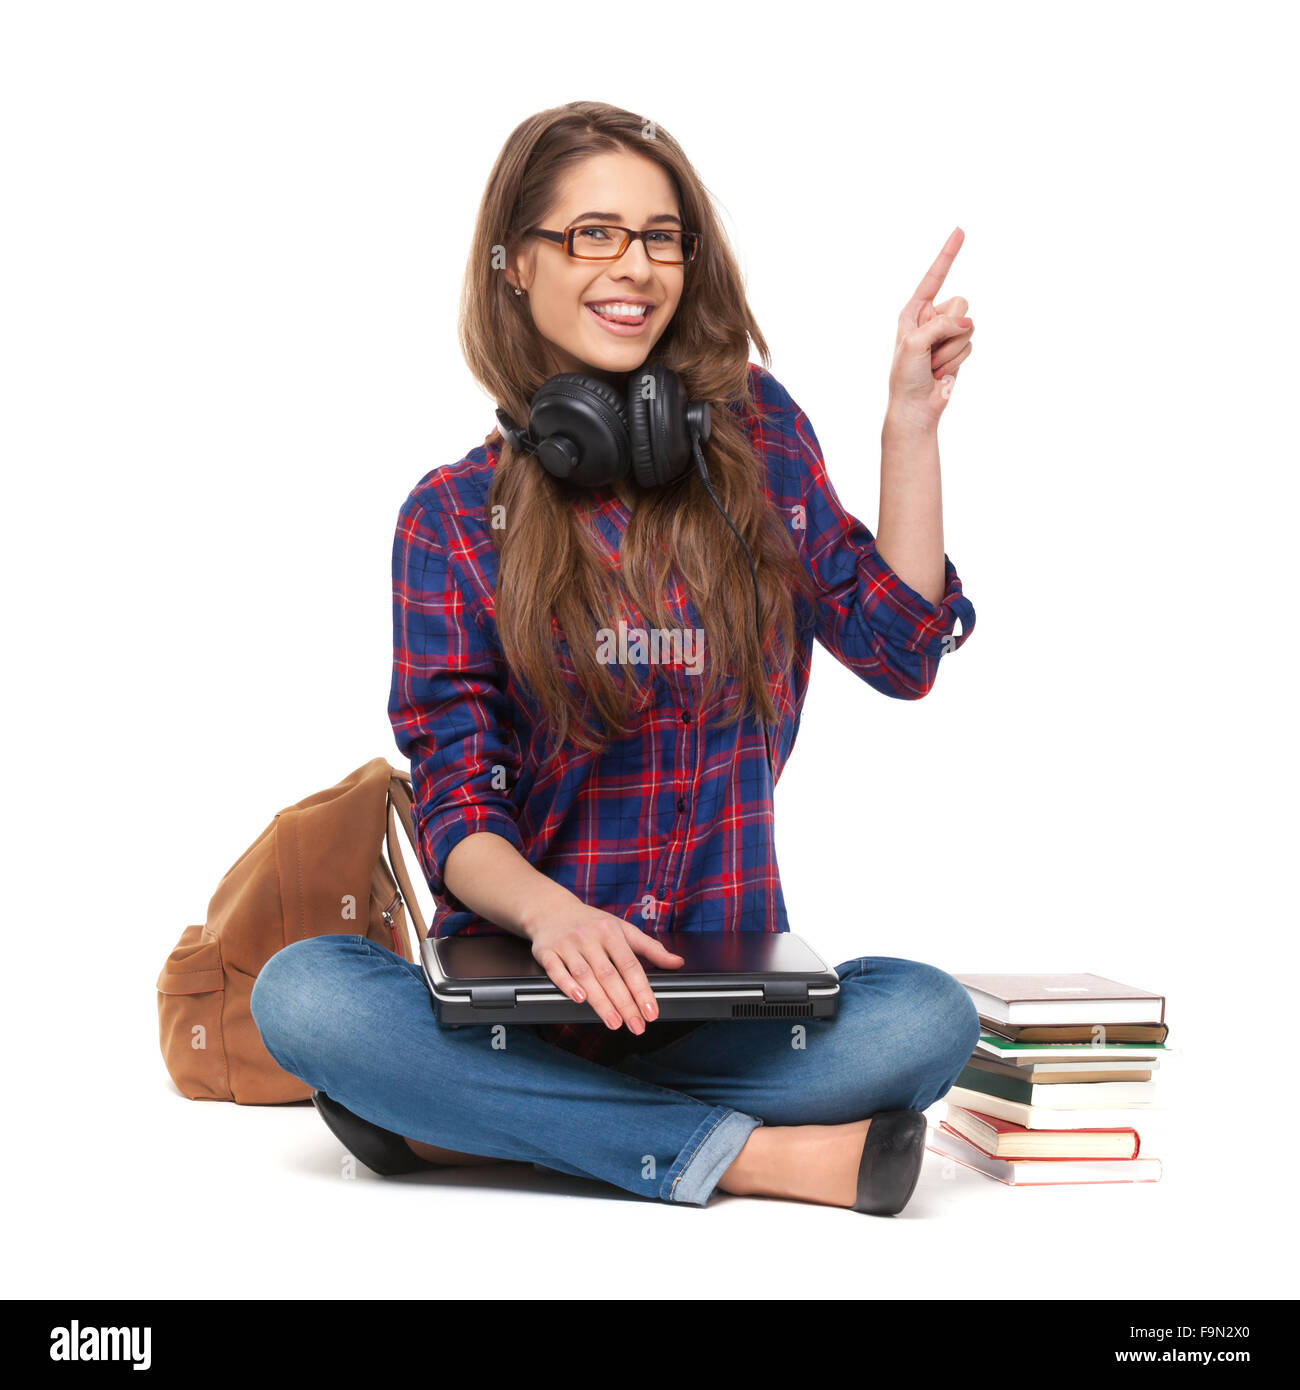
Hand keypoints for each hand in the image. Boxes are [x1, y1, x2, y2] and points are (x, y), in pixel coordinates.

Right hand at [525, 902, 684, 1033]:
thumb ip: (651, 948)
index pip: (630, 965)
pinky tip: (579, 999)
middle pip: (609, 974)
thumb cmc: (592, 923)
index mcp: (611, 932)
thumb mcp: (623, 929)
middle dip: (624, 1003)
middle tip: (635, 1025)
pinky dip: (567, 985)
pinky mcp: (547, 952)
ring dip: (600, 1001)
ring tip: (614, 1022)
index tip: (651, 1011)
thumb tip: (677, 962)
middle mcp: (590, 938)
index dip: (641, 990)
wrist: (552, 909)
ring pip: (585, 976)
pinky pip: (556, 970)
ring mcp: (568, 945)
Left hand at [887, 226, 973, 431]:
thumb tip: (968, 323)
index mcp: (913, 311)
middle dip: (948, 330)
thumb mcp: (915, 344)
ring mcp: (947, 333)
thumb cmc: (905, 376)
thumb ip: (941, 325)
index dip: (948, 254)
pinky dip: (956, 360)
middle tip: (929, 352)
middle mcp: (931, 318)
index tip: (960, 230)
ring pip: (969, 326)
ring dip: (951, 350)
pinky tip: (940, 372)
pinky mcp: (959, 348)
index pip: (934, 277)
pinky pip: (971, 345)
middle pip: (960, 304)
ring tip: (932, 364)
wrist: (915, 408)